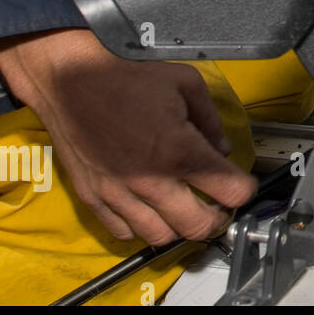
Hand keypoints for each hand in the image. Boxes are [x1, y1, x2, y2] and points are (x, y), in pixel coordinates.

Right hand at [0, 28, 256, 244]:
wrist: (69, 80)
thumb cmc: (127, 77)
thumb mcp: (186, 83)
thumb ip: (211, 119)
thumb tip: (222, 148)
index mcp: (179, 151)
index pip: (231, 192)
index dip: (244, 189)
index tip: (241, 184)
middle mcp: (151, 181)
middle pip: (200, 227)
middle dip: (218, 218)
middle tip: (218, 205)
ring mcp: (119, 194)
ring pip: (161, 237)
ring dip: (179, 226)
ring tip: (183, 208)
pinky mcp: (93, 198)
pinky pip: (123, 233)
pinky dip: (141, 227)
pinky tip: (148, 208)